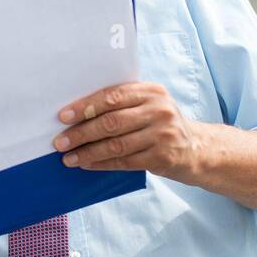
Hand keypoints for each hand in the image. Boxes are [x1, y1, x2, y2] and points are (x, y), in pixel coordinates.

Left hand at [52, 81, 205, 182]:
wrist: (197, 148)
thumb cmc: (161, 124)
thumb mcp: (149, 105)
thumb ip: (122, 104)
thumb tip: (76, 113)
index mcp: (151, 91)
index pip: (112, 96)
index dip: (85, 106)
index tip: (63, 117)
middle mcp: (159, 110)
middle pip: (111, 121)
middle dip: (81, 133)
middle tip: (60, 142)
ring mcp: (162, 134)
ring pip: (116, 144)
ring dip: (87, 152)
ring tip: (68, 157)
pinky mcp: (162, 156)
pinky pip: (124, 161)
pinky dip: (102, 164)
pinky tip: (86, 165)